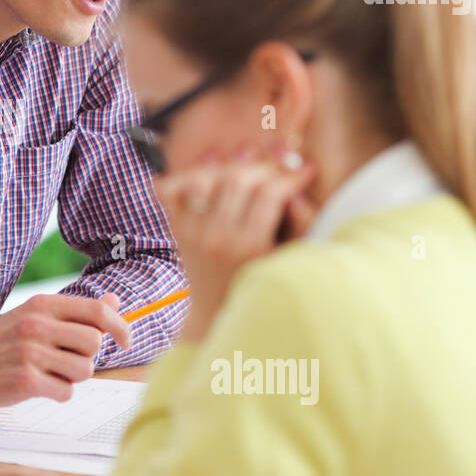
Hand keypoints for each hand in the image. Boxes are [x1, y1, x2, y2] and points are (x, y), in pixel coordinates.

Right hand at [0, 293, 130, 406]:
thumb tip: (114, 301)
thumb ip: (76, 311)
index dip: (119, 326)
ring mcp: (30, 353)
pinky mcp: (25, 381)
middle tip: (67, 360)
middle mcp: (36, 325)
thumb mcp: (35, 316)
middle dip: (88, 356)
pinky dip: (58, 393)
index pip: (96, 311)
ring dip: (73, 377)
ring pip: (84, 371)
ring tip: (49, 373)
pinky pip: (66, 392)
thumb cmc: (3, 342)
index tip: (126, 340)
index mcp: (42, 305)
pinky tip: (39, 386)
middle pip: (94, 343)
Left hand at [154, 145, 316, 339]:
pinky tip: (207, 174)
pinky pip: (170, 190)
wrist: (218, 309)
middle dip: (262, 166)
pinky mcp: (175, 228)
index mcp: (251, 247)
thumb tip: (294, 192)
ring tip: (244, 171)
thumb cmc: (263, 279)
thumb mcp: (293, 259)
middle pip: (236, 179)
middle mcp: (218, 238)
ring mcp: (192, 232)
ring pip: (203, 178)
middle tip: (276, 169)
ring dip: (225, 167)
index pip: (270, 193)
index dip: (292, 176)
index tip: (306, 170)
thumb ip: (303, 224)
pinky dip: (185, 175)